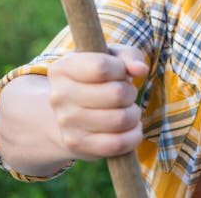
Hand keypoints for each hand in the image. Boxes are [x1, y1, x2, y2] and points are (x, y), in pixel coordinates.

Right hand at [46, 45, 148, 160]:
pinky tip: (131, 128)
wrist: (70, 114)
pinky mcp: (76, 145)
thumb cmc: (99, 79)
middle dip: (131, 93)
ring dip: (134, 114)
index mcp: (63, 68)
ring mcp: (65, 122)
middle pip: (116, 94)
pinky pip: (117, 144)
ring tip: (128, 110)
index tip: (121, 73)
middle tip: (127, 94)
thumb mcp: (112, 58)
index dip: (121, 70)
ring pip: (120, 119)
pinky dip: (133, 136)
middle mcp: (59, 95)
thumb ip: (129, 56)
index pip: (102, 67)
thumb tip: (140, 70)